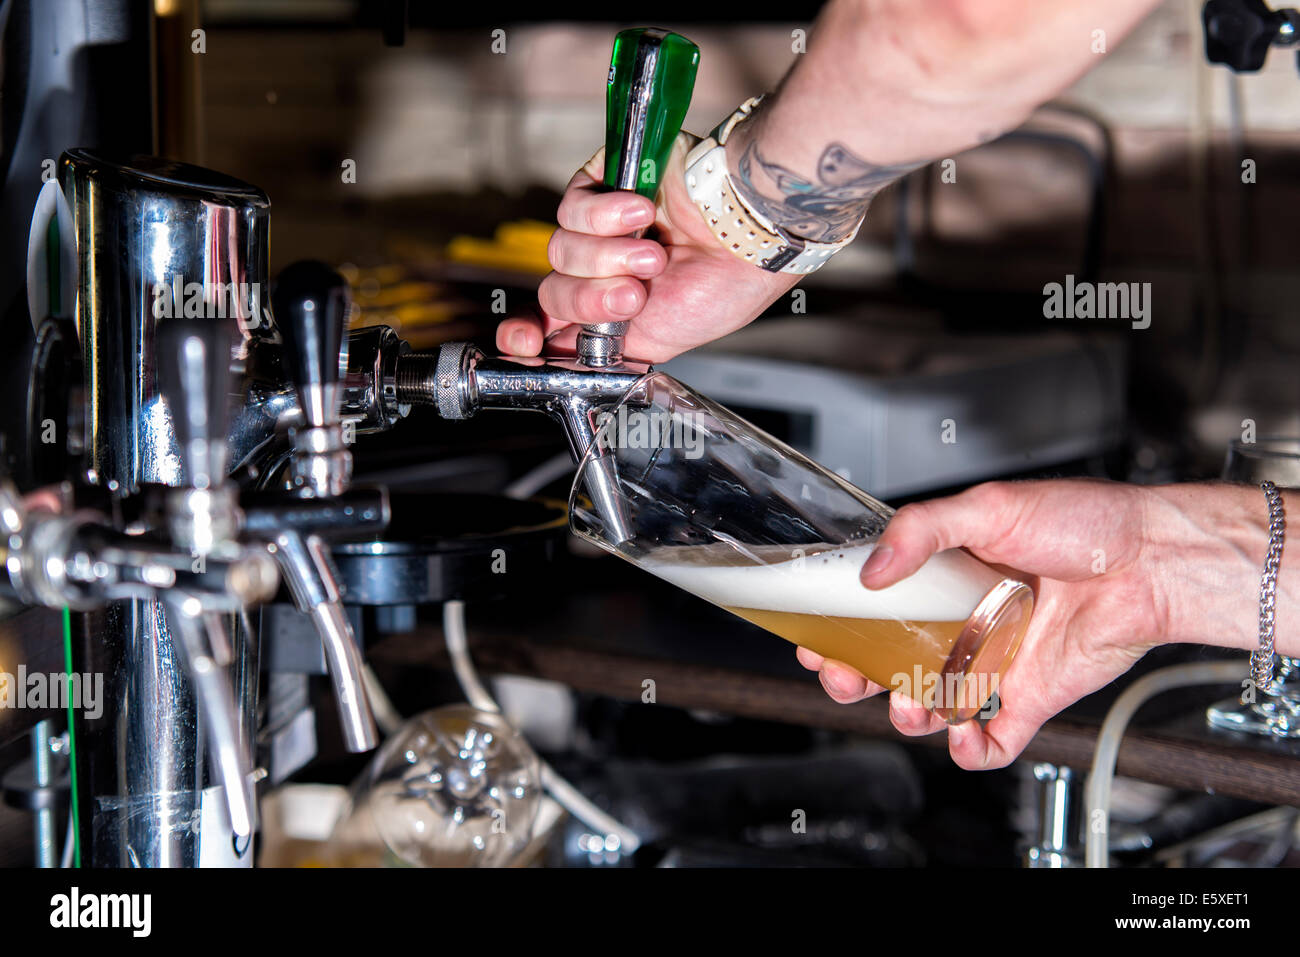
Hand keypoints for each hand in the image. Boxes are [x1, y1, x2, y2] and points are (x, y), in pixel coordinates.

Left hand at [496, 135, 796, 362]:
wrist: (755, 232)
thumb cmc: (727, 286)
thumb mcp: (660, 340)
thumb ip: (607, 347)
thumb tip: (558, 355)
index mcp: (611, 313)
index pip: (547, 325)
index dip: (525, 334)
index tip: (521, 341)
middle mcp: (601, 272)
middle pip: (554, 291)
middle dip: (589, 300)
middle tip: (634, 296)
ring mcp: (600, 230)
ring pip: (561, 251)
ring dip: (606, 258)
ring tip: (653, 256)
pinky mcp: (603, 183)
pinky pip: (574, 206)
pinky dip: (604, 214)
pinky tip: (642, 211)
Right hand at [797, 479, 1168, 768]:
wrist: (1151, 559)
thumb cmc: (1082, 522)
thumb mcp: (988, 506)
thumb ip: (921, 531)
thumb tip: (872, 569)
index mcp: (942, 576)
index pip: (872, 608)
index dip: (837, 628)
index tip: (814, 638)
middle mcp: (960, 622)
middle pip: (886, 663)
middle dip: (853, 678)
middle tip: (844, 676)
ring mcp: (991, 663)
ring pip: (927, 706)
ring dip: (905, 715)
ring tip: (908, 705)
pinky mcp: (1028, 696)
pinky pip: (988, 740)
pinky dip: (968, 749)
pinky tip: (963, 733)